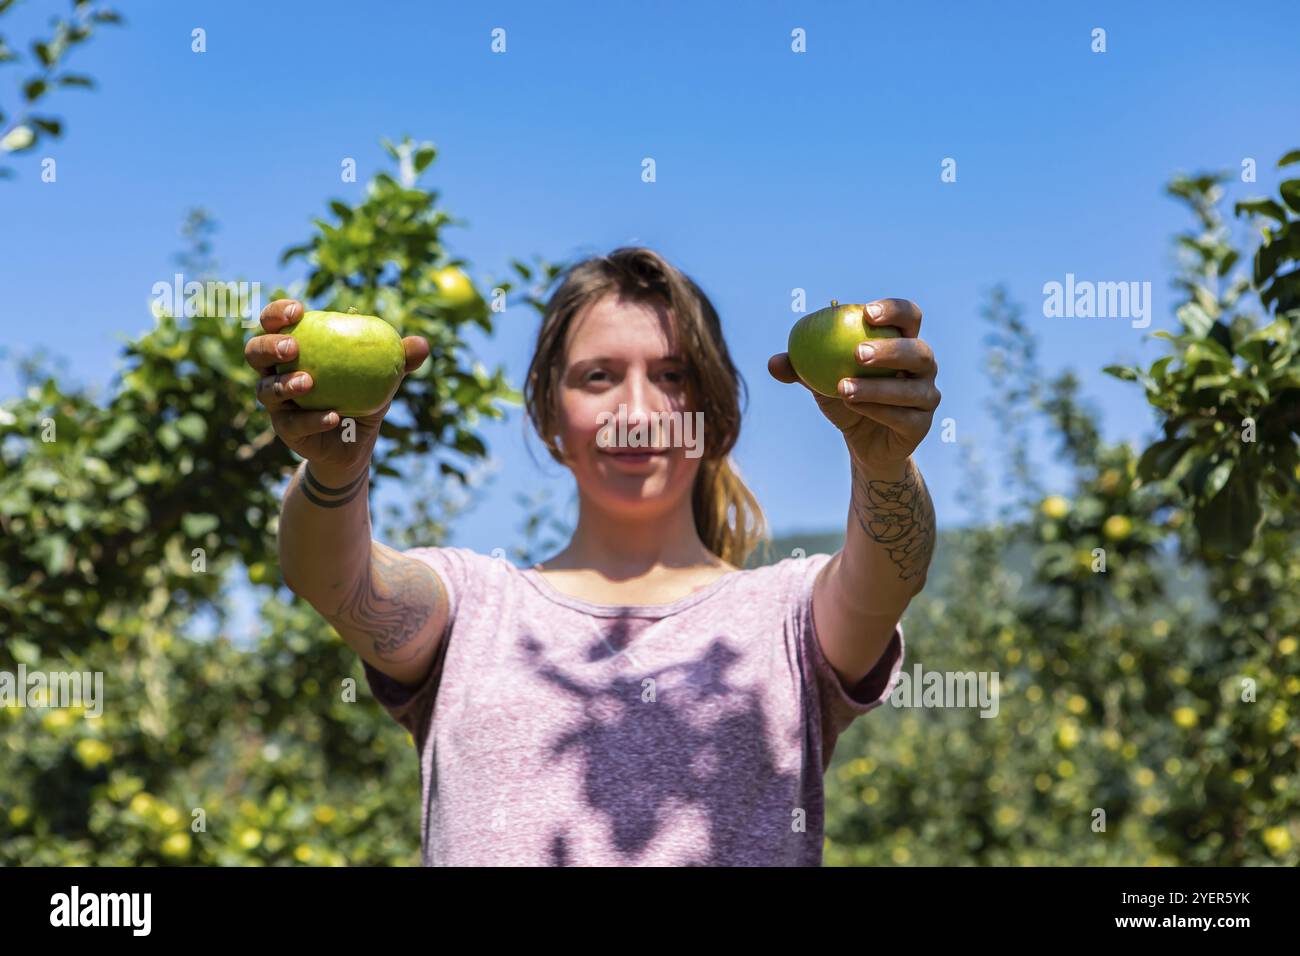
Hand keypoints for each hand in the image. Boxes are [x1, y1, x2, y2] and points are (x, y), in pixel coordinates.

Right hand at [244, 299, 429, 478]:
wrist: (355, 444)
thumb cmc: (362, 396)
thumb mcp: (382, 376)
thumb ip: (398, 359)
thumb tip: (422, 344)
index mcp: (294, 349)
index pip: (273, 323)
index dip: (277, 313)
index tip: (298, 310)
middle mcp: (276, 373)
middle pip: (254, 352)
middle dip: (268, 345)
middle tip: (293, 346)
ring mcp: (277, 404)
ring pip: (265, 390)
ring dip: (284, 384)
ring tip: (309, 382)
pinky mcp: (285, 431)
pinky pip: (293, 425)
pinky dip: (313, 419)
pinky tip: (334, 416)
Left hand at [768, 297, 939, 472]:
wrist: (863, 442)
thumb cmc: (845, 397)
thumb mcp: (820, 380)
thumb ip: (800, 368)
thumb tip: (774, 362)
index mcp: (903, 342)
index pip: (909, 316)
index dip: (894, 310)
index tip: (866, 312)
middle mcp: (923, 366)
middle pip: (919, 351)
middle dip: (891, 349)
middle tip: (858, 352)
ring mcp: (927, 396)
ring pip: (912, 389)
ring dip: (877, 387)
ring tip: (843, 387)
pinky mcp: (921, 425)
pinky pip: (903, 417)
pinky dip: (877, 411)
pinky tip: (852, 406)